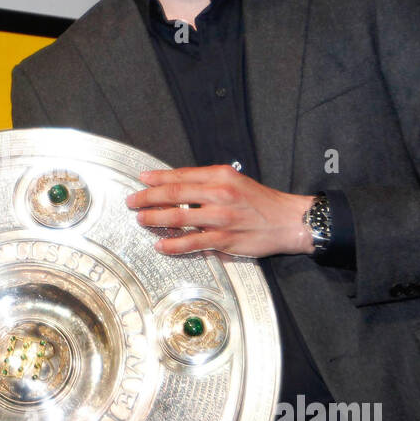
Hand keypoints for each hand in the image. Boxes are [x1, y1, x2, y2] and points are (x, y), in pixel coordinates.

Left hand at [126, 166, 314, 257]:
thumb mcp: (235, 181)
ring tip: (141, 219)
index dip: (158, 178)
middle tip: (132, 201)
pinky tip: (161, 245)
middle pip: (174, 194)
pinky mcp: (224, 239)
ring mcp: (220, 218)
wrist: (287, 220)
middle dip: (148, 197)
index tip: (142, 179)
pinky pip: (191, 242)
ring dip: (155, 219)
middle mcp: (219, 194)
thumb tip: (177, 185)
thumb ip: (208, 182)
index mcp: (220, 175)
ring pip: (178, 218)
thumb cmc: (260, 201)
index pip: (181, 175)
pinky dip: (173, 245)